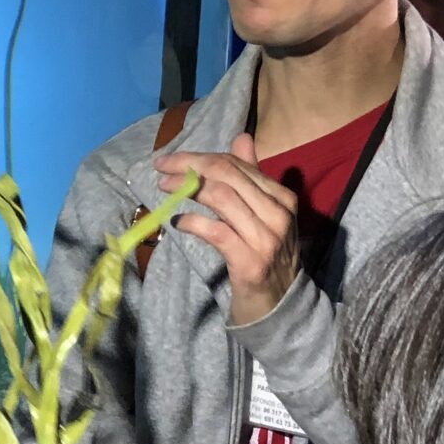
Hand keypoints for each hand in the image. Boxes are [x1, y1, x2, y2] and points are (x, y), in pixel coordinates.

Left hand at [156, 134, 300, 325]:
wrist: (279, 305)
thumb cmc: (265, 255)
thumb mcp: (263, 213)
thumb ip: (251, 177)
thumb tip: (242, 138)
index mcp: (282, 197)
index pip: (237, 165)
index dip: (200, 158)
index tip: (172, 160)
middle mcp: (279, 214)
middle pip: (228, 176)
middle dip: (190, 167)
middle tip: (161, 168)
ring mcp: (267, 239)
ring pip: (222, 198)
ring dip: (187, 189)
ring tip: (163, 188)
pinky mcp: (251, 262)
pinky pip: (217, 233)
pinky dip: (193, 223)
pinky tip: (177, 221)